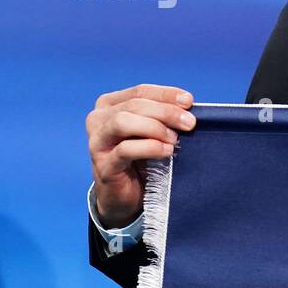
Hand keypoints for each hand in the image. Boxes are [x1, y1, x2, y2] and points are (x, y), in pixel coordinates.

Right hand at [87, 83, 194, 227]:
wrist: (127, 195)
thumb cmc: (142, 158)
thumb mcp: (151, 131)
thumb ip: (162, 116)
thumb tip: (188, 105)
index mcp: (109, 105)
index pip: (140, 91)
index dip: (166, 94)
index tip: (189, 101)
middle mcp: (98, 119)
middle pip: (134, 105)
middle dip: (166, 112)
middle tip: (189, 123)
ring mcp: (97, 142)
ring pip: (123, 122)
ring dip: (155, 128)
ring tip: (174, 139)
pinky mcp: (103, 165)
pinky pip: (125, 149)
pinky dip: (150, 147)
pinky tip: (167, 151)